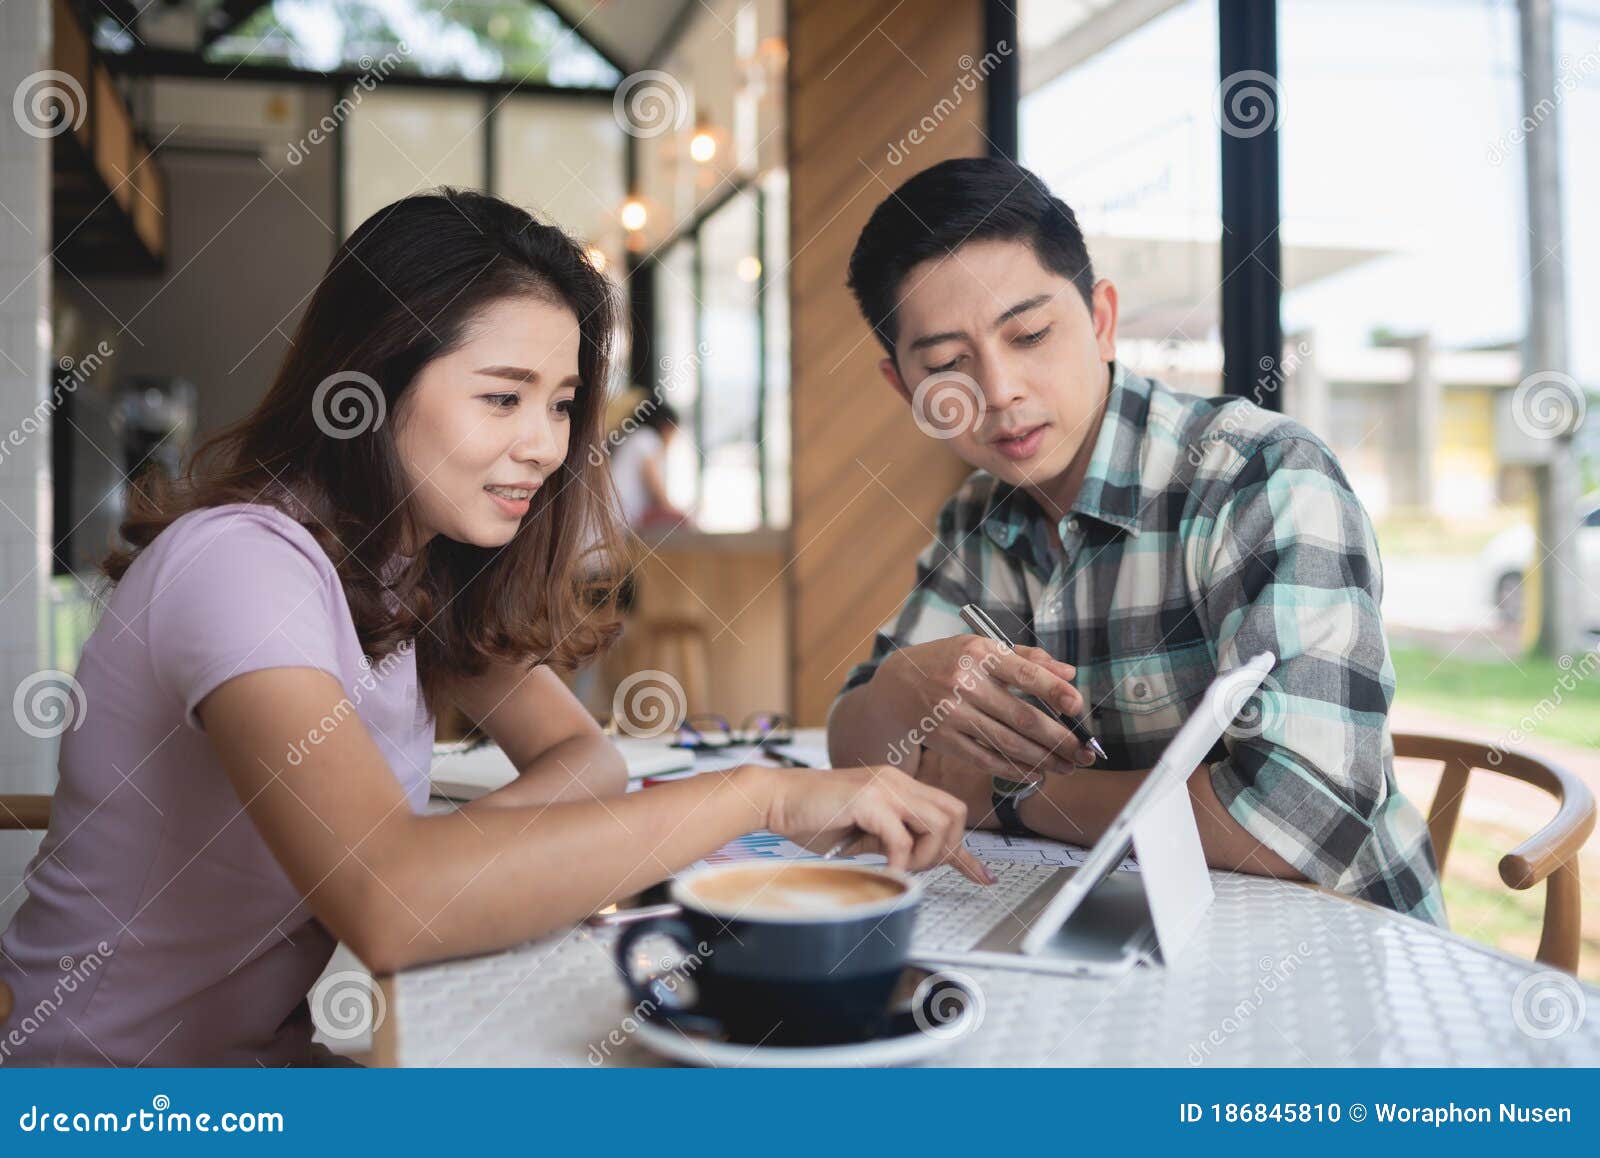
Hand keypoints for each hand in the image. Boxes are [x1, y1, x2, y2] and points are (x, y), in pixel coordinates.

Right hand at [757, 764, 994, 884]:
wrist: (776, 798)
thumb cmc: (811, 815)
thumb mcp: (861, 832)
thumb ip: (890, 840)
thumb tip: (914, 863)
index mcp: (898, 784)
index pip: (947, 812)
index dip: (965, 851)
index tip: (983, 877)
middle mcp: (897, 780)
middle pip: (955, 814)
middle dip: (946, 850)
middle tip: (917, 867)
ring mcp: (884, 787)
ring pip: (938, 823)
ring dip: (925, 855)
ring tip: (899, 866)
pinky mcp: (868, 800)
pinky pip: (902, 837)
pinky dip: (899, 860)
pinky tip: (882, 866)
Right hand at [877, 635, 1089, 778]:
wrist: (896, 685)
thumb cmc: (948, 662)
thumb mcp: (982, 648)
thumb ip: (1027, 658)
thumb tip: (1069, 674)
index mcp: (979, 654)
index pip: (1026, 674)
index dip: (1056, 692)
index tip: (1079, 707)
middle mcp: (965, 684)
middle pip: (1022, 717)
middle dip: (1059, 738)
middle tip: (1084, 752)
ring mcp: (953, 714)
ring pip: (1007, 743)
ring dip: (1043, 759)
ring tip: (1067, 766)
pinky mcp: (945, 740)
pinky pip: (986, 759)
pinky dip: (1014, 769)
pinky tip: (1036, 773)